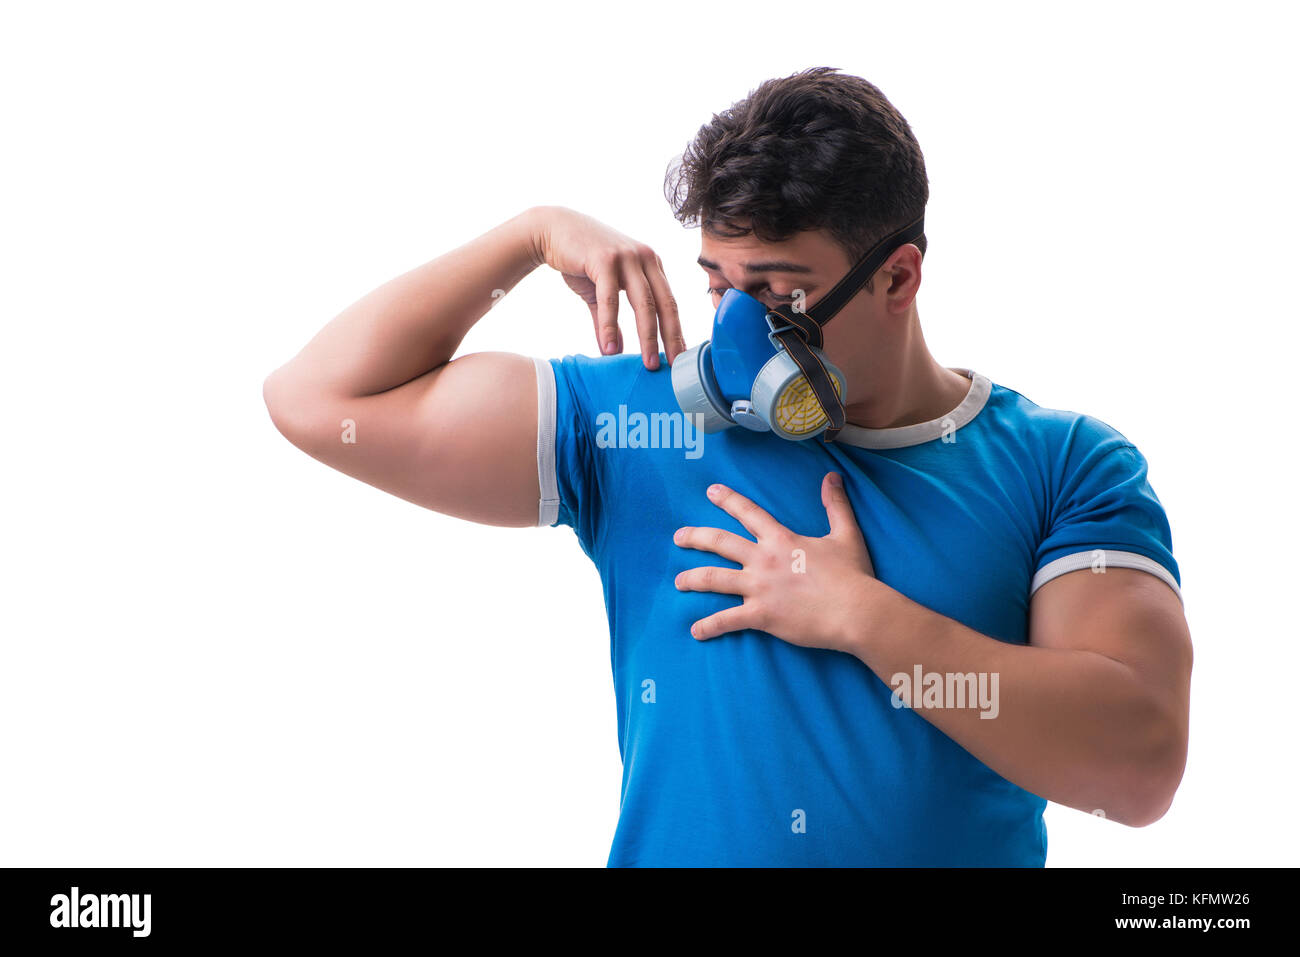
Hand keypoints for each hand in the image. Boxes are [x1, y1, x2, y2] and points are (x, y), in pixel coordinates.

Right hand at [529, 205, 685, 368]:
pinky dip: (611, 326)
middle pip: (665, 305)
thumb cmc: (581, 259)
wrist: (553, 229)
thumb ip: (607, 320)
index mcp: (651, 265)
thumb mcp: (599, 291)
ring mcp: (627, 257)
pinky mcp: (604, 259)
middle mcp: (645, 259)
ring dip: (647, 337)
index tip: (680, 359)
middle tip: (672, 367)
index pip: (670, 303)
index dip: (676, 332)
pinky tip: (610, 348)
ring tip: (648, 363)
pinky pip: (611, 299)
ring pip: (644, 303)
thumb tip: (611, 351)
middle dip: (670, 338)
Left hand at [672, 472, 880, 653]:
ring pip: (714, 579)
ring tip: (678, 582)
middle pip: (719, 542)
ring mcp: (759, 588)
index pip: (748, 513)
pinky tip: (696, 631)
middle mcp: (764, 559)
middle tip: (678, 537)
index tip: (710, 492)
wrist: (856, 611)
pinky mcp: (761, 615)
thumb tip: (832, 476)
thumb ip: (835, 504)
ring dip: (692, 580)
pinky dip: (709, 626)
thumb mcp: (846, 534)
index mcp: (781, 539)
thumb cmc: (853, 575)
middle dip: (695, 537)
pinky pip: (727, 620)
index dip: (728, 500)